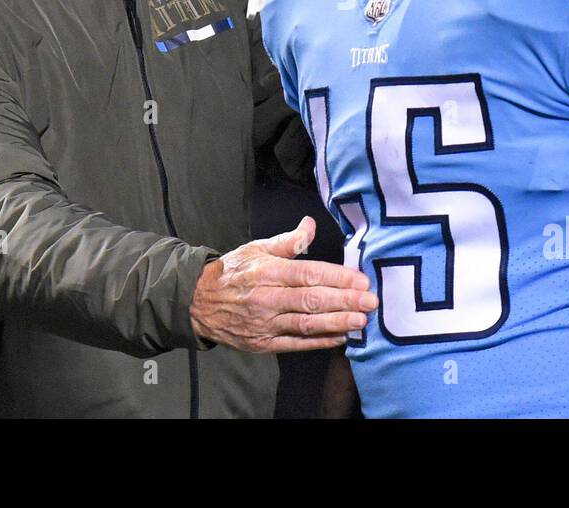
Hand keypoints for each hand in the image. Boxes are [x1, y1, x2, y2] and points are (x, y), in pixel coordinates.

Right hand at [190, 216, 376, 352]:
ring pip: (306, 324)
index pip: (308, 274)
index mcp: (267, 271)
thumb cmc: (233, 272)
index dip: (337, 278)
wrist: (198, 302)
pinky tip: (340, 338)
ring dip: (336, 323)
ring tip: (361, 321)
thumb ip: (287, 240)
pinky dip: (319, 342)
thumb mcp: (256, 248)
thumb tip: (311, 225)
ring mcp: (264, 323)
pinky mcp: (262, 343)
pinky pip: (295, 344)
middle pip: (311, 300)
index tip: (361, 280)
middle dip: (344, 301)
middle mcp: (267, 297)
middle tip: (371, 302)